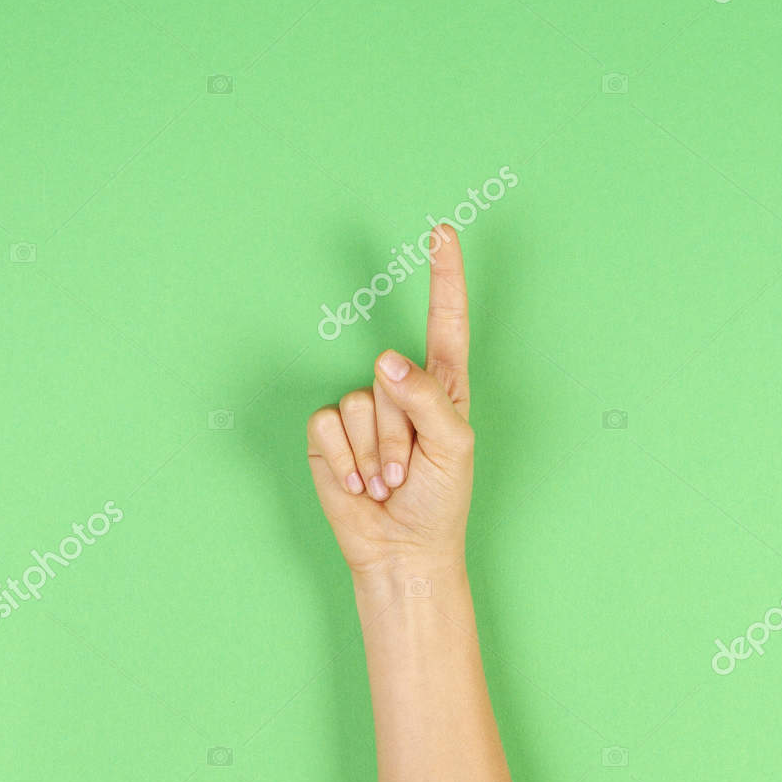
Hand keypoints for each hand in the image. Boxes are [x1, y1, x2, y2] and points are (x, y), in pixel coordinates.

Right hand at [306, 225, 473, 584]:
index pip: (445, 320)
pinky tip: (358, 484)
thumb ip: (426, 398)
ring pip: (359, 401)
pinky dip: (346, 460)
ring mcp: (361, 409)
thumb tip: (386, 359)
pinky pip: (328, 424)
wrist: (401, 549)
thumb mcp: (453, 447)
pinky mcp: (328, 432)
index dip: (444, 276)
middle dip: (402, 430)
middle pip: (392, 375)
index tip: (442, 232)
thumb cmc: (440, 500)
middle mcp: (399, 389)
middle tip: (411, 469)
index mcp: (442, 385)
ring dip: (376, 453)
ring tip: (388, 481)